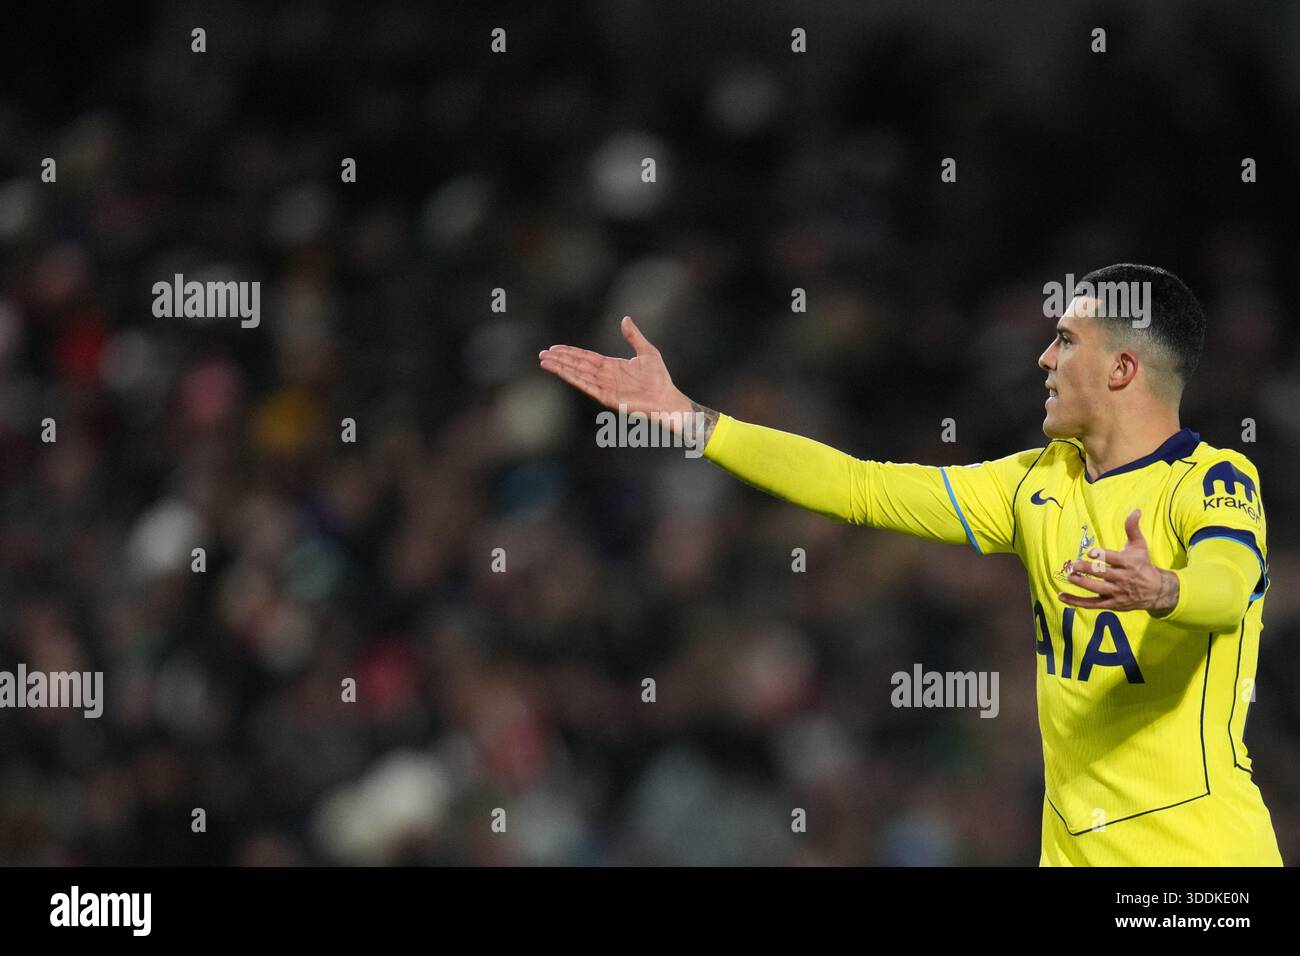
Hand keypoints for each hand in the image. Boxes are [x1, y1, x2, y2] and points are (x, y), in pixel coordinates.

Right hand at [539, 315, 692, 419]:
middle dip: (559, 359)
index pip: (585, 357)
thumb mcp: (647, 351)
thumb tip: (625, 319)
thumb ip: (633, 336)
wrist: (667, 399)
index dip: (569, 352)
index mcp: (611, 366)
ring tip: (544, 361)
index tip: (554, 348)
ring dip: (560, 368)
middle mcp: (604, 376)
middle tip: (542, 354)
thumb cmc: (660, 379)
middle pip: (577, 365)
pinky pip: (585, 385)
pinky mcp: (606, 397)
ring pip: (577, 374)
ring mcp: (604, 387)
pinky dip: (572, 378)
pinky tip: (560, 371)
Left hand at [1058, 509, 1178, 615]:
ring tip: (1070, 576)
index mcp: (1129, 563)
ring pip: (1097, 589)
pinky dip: (1076, 601)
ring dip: (1082, 583)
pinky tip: (1061, 596)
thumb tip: (1135, 509)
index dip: (1102, 556)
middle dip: (1087, 570)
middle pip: (1103, 574)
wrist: (1157, 591)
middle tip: (1073, 564)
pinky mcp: (1111, 604)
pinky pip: (1091, 604)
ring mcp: (1116, 593)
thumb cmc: (1143, 564)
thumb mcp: (1139, 545)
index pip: (1114, 560)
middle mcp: (1123, 579)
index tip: (1090, 552)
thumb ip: (1132, 528)